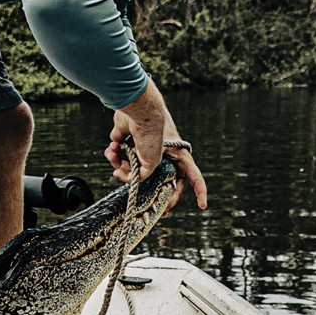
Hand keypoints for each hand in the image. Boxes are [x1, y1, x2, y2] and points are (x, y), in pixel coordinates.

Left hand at [105, 79, 207, 209]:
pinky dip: (114, 155)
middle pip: (157, 178)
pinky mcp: (130, 140)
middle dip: (146, 189)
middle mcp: (164, 153)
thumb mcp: (154, 161)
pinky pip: (121, 155)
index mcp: (178, 156)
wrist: (138, 109)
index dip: (200, 192)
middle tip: (143, 205)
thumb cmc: (153, 133)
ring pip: (134, 168)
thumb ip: (146, 176)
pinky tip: (112, 150)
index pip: (192, 177)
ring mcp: (147, 147)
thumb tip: (133, 179)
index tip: (203, 205)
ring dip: (124, 168)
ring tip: (117, 167)